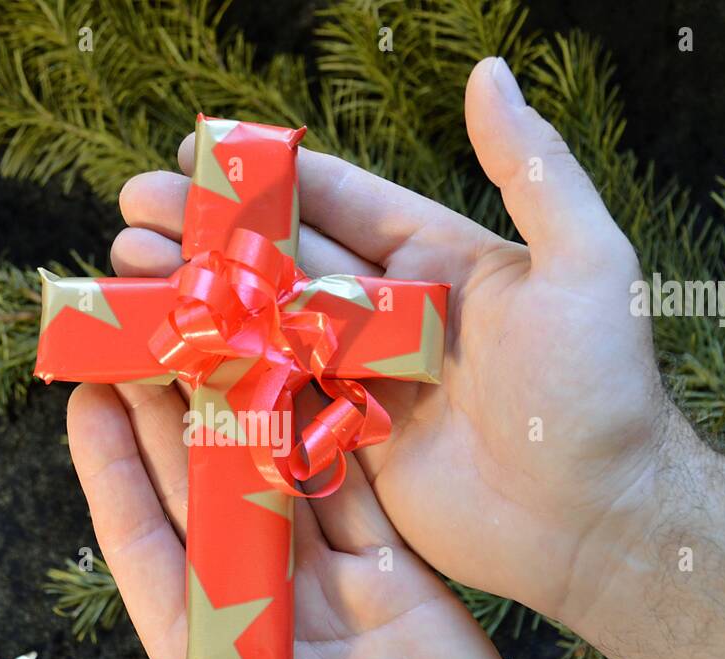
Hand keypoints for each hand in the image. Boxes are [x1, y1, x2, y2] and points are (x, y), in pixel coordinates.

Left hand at [0, 382, 618, 658]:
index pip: (142, 547)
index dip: (112, 473)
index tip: (83, 399)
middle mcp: (260, 615)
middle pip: (203, 494)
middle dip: (173, 415)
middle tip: (149, 332)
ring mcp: (330, 593)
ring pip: (278, 477)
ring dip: (251, 407)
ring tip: (223, 328)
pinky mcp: (398, 581)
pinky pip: (359, 493)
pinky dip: (336, 435)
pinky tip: (314, 376)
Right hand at [104, 56, 676, 627]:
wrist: (595, 519)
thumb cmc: (599, 391)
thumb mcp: (585, 263)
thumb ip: (532, 169)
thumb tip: (486, 73)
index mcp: (440, 260)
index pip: (341, 202)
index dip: (269, 177)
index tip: (198, 151)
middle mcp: (395, 314)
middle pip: (284, 260)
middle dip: (209, 233)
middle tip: (133, 210)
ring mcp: (366, 381)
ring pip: (267, 327)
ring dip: (200, 298)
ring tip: (125, 269)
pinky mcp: (349, 443)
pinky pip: (274, 399)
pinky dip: (219, 375)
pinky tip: (164, 352)